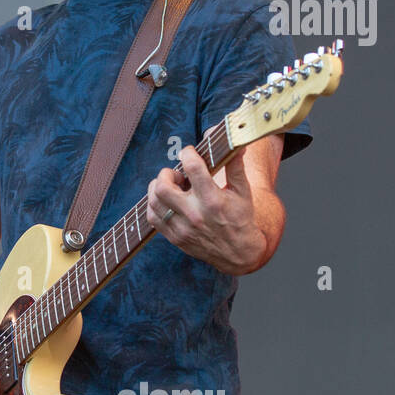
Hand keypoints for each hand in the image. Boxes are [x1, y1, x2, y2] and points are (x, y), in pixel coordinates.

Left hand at [145, 145, 265, 274]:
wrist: (238, 253)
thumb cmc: (241, 218)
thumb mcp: (242, 191)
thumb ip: (235, 165)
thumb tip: (237, 141)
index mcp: (213, 200)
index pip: (192, 168)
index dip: (188, 153)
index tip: (189, 152)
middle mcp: (195, 215)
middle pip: (163, 187)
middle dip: (166, 174)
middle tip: (176, 175)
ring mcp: (182, 228)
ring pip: (154, 202)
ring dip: (158, 188)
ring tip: (171, 187)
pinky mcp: (175, 238)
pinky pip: (152, 218)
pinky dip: (154, 204)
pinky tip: (165, 201)